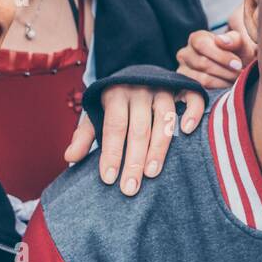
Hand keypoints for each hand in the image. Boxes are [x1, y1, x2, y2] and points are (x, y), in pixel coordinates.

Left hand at [63, 85, 205, 195]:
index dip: (112, 153)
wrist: (136, 72)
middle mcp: (139, 89)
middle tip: (130, 188)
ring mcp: (163, 88)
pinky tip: (186, 131)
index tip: (109, 179)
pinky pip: (191, 98)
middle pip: (138, 128)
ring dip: (159, 147)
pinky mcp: (181, 87)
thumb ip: (85, 135)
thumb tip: (70, 157)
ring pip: (164, 119)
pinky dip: (192, 113)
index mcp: (115, 94)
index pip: (114, 126)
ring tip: (152, 174)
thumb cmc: (115, 102)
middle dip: (134, 160)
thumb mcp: (95, 114)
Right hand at [176, 29, 256, 88]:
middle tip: (239, 74)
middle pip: (203, 63)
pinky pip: (199, 92)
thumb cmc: (238, 56)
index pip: (202, 44)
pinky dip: (214, 92)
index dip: (221, 55)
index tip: (238, 64)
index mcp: (196, 38)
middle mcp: (185, 54)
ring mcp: (183, 72)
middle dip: (225, 70)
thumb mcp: (241, 45)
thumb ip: (234, 39)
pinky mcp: (186, 88)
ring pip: (202, 79)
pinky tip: (224, 88)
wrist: (237, 72)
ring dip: (223, 81)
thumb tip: (221, 40)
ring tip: (234, 80)